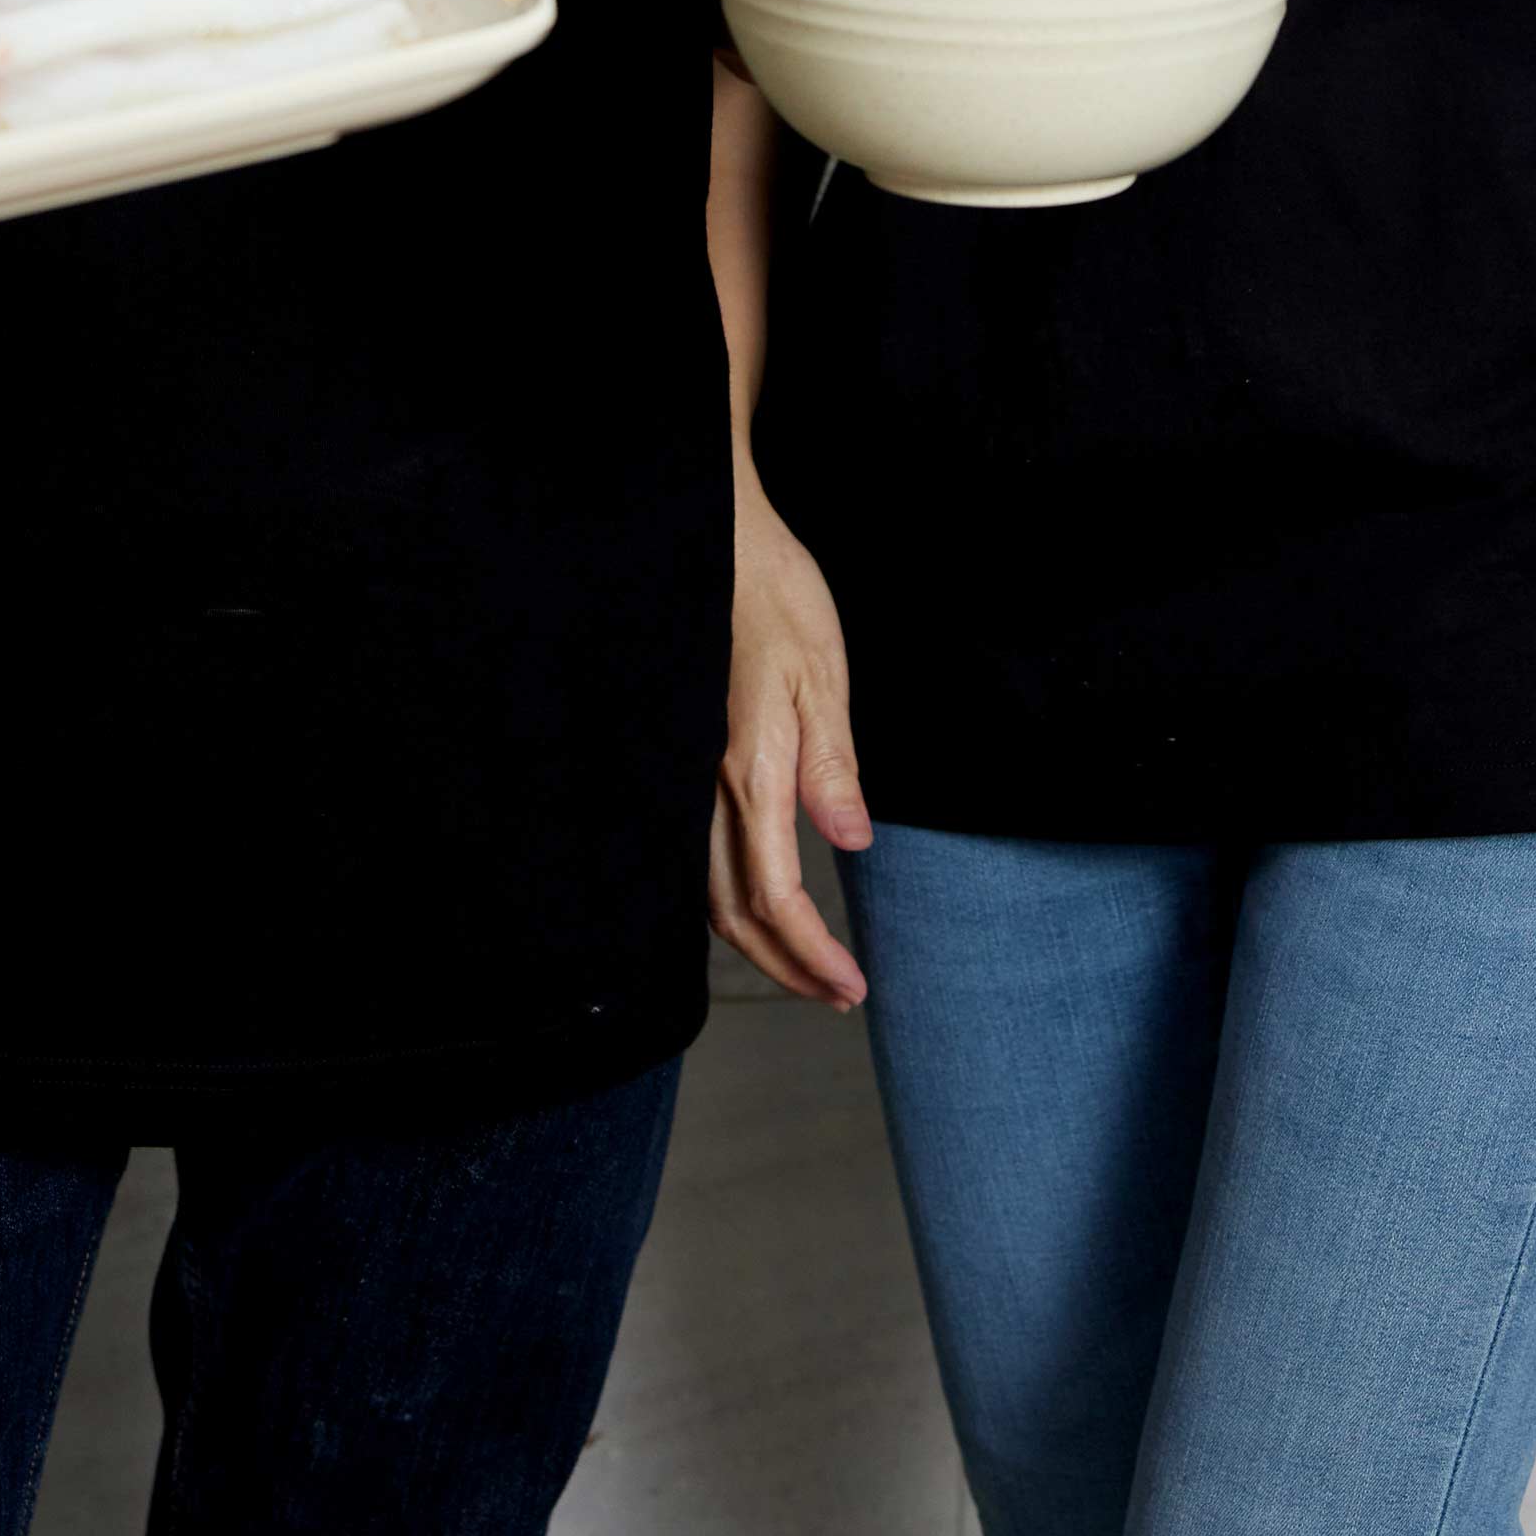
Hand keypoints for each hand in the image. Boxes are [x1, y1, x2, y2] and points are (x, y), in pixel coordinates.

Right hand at [711, 481, 870, 1007]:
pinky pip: (695, 856)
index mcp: (749, 769)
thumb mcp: (822, 673)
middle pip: (733, 913)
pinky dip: (727, 901)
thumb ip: (832, 764)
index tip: (850, 986)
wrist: (716, 540)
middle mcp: (706, 785)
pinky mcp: (683, 760)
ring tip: (805, 965)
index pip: (775, 895)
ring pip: (706, 892)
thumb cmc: (776, 597)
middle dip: (785, 967)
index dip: (810, 954)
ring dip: (756, 941)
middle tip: (837, 995)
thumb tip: (852, 844)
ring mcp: (686, 775)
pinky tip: (754, 905)